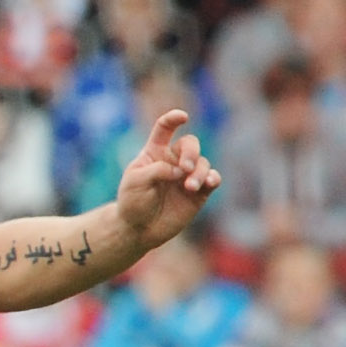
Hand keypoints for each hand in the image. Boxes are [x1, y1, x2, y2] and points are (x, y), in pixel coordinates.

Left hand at [115, 109, 219, 246]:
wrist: (139, 229)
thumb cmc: (132, 202)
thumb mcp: (135, 182)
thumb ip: (157, 170)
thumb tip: (181, 170)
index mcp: (154, 153)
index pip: (165, 129)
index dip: (173, 119)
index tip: (182, 117)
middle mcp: (173, 161)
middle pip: (190, 144)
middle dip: (191, 153)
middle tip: (185, 168)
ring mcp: (187, 176)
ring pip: (203, 163)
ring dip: (199, 173)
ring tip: (190, 187)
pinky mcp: (199, 192)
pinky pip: (212, 179)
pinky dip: (213, 178)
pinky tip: (210, 182)